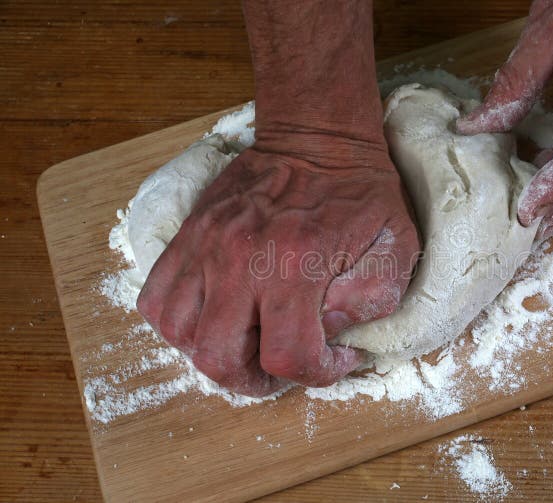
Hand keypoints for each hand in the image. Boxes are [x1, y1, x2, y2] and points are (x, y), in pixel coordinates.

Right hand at [137, 138, 419, 395]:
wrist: (318, 138)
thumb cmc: (363, 193)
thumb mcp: (395, 246)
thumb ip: (370, 299)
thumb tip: (327, 333)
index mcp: (297, 264)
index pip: (288, 356)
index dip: (316, 375)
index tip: (334, 357)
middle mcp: (241, 259)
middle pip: (218, 358)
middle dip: (253, 381)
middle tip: (280, 367)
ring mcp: (206, 245)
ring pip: (178, 332)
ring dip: (212, 353)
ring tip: (245, 342)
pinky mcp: (188, 235)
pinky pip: (156, 297)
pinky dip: (178, 322)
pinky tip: (214, 316)